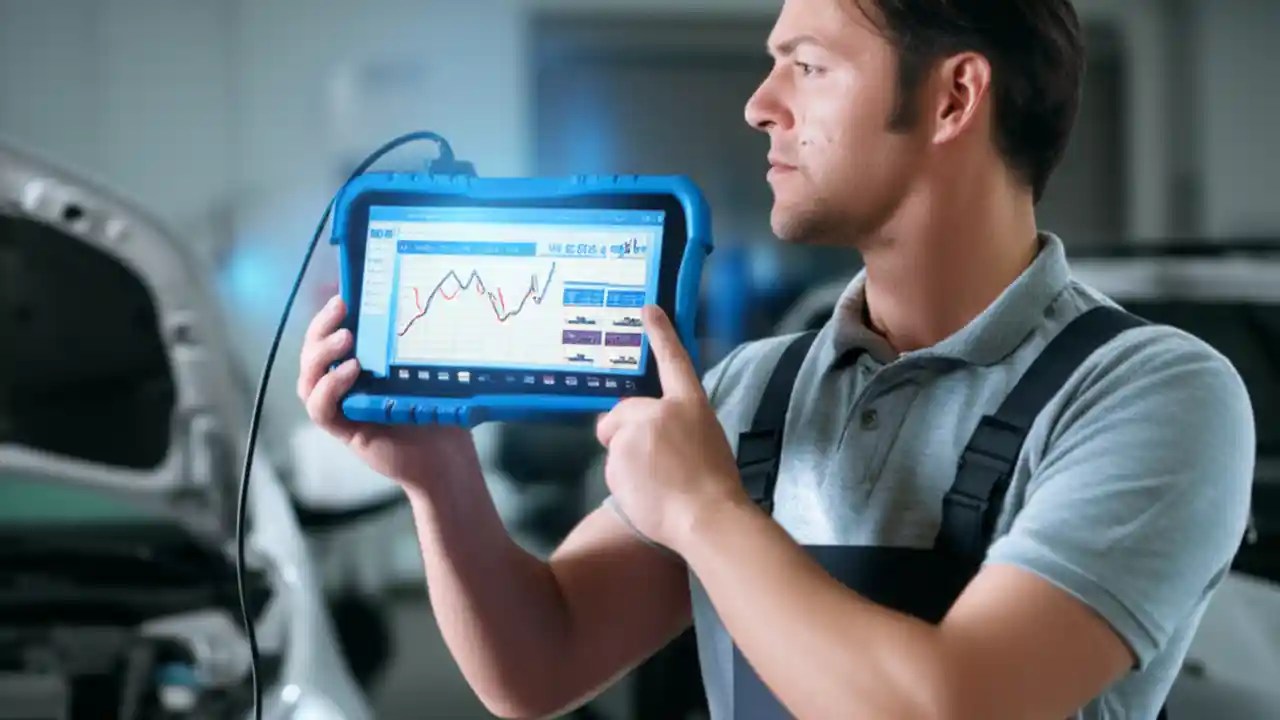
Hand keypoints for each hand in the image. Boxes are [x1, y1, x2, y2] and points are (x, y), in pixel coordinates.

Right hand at [297, 295, 479, 489]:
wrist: (448, 460)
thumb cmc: (441, 412)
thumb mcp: (428, 371)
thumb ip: (414, 345)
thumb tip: (418, 299)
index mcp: (360, 365)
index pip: (332, 335)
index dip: (329, 315)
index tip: (344, 294)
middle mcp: (345, 384)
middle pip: (313, 352)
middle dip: (320, 327)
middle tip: (340, 307)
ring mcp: (342, 407)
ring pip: (308, 378)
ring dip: (321, 354)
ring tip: (346, 338)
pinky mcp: (345, 430)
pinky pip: (320, 410)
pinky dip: (328, 388)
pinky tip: (350, 371)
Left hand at [596, 306, 747, 552]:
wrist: (707, 517)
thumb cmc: (715, 486)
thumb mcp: (704, 441)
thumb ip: (676, 428)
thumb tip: (648, 435)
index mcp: (690, 404)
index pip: (673, 361)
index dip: (661, 334)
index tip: (647, 309)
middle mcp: (659, 411)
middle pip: (622, 413)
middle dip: (623, 434)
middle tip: (651, 466)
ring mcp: (636, 432)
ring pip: (616, 444)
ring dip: (627, 461)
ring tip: (657, 486)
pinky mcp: (618, 456)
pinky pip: (613, 467)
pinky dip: (624, 481)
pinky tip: (646, 496)